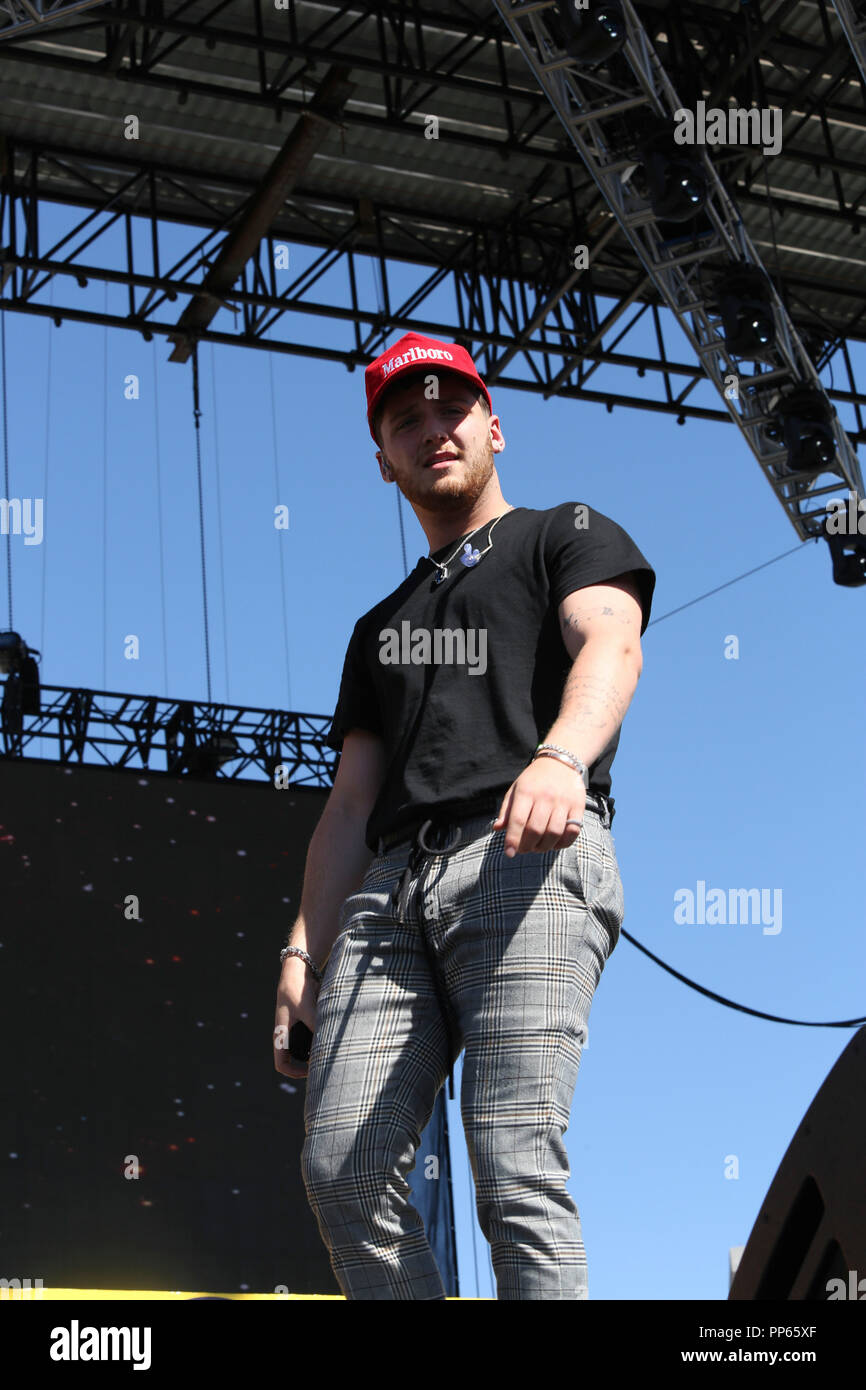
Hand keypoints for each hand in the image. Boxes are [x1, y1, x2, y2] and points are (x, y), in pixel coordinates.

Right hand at [273, 956, 320, 1080]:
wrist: (298, 971)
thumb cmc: (299, 991)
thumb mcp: (310, 1010)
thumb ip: (317, 1027)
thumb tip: (328, 1046)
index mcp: (280, 1035)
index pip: (281, 1065)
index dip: (295, 1073)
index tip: (312, 1072)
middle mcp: (284, 1035)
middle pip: (292, 1061)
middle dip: (307, 1065)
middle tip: (325, 1064)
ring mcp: (292, 1029)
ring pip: (300, 1050)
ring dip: (313, 1053)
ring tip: (329, 1051)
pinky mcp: (301, 1022)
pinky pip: (307, 1038)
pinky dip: (317, 1041)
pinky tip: (329, 1036)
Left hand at [492, 756, 585, 856]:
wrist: (560, 762)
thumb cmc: (534, 780)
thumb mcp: (516, 789)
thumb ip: (506, 810)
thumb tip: (497, 829)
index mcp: (526, 792)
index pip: (518, 820)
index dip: (513, 839)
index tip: (509, 853)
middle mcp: (545, 796)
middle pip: (536, 830)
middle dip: (528, 846)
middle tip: (524, 850)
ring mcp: (563, 801)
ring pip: (554, 832)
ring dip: (545, 847)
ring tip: (538, 847)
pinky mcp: (578, 805)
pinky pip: (573, 830)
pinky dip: (564, 843)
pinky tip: (555, 844)